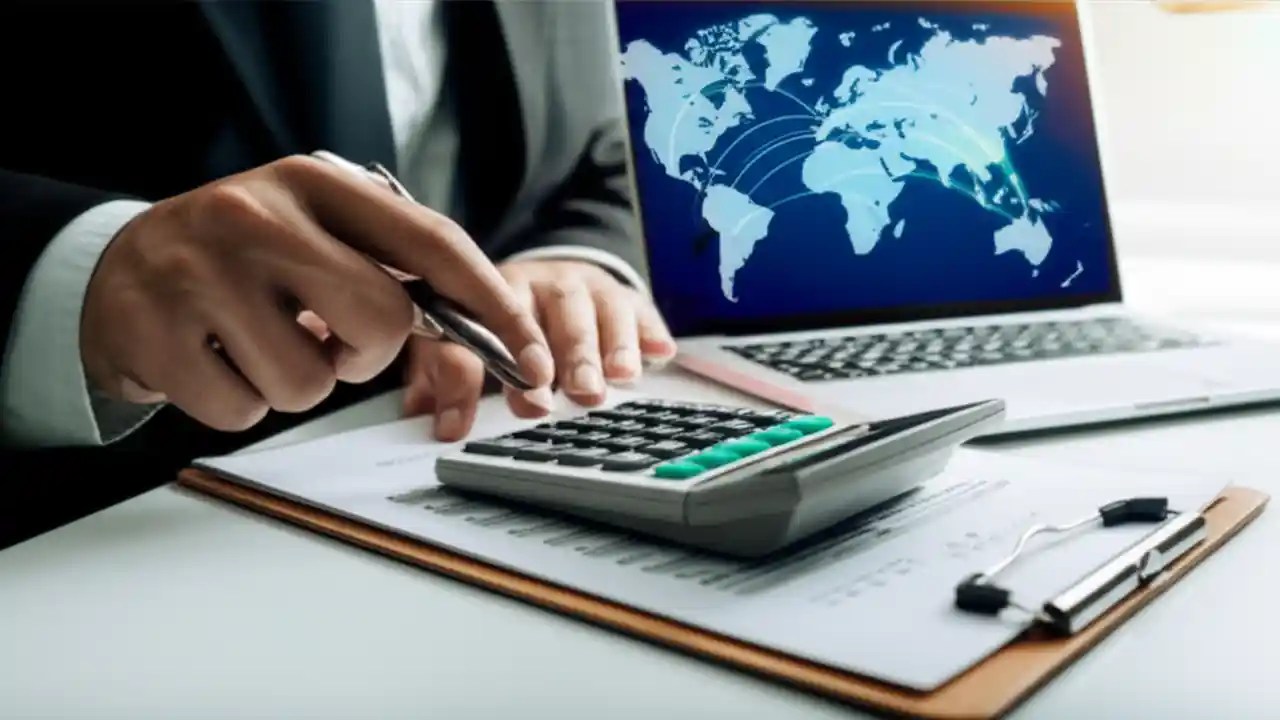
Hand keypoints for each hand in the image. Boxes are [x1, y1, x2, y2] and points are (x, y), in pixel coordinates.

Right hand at [80, 154, 554, 431]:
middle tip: (326, 339)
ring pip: (311, 382)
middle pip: (380, 322)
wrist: (116, 269)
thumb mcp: (312, 230)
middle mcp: (257, 215)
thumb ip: (390, 263)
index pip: (430, 242)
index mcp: (312, 183)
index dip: (492, 304)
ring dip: (297, 382)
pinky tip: (212, 361)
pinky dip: (240, 404)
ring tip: (255, 343)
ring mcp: (199, 272)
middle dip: (366, 353)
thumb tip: (493, 322)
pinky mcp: (154, 331)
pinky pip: (245, 412)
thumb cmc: (240, 258)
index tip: (531, 355)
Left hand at [403, 258, 676, 439]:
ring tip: (621, 378)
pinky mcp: (626, 297)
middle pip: (559, 314)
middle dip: (571, 353)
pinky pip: (641, 311)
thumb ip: (444, 373)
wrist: (552, 280)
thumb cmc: (503, 321)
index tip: (524, 392)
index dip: (511, 357)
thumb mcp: (464, 336)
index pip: (495, 323)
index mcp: (496, 291)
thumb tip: (428, 417)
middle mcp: (545, 284)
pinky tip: (659, 354)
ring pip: (602, 310)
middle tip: (579, 391)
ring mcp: (589, 288)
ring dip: (613, 344)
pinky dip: (649, 332)